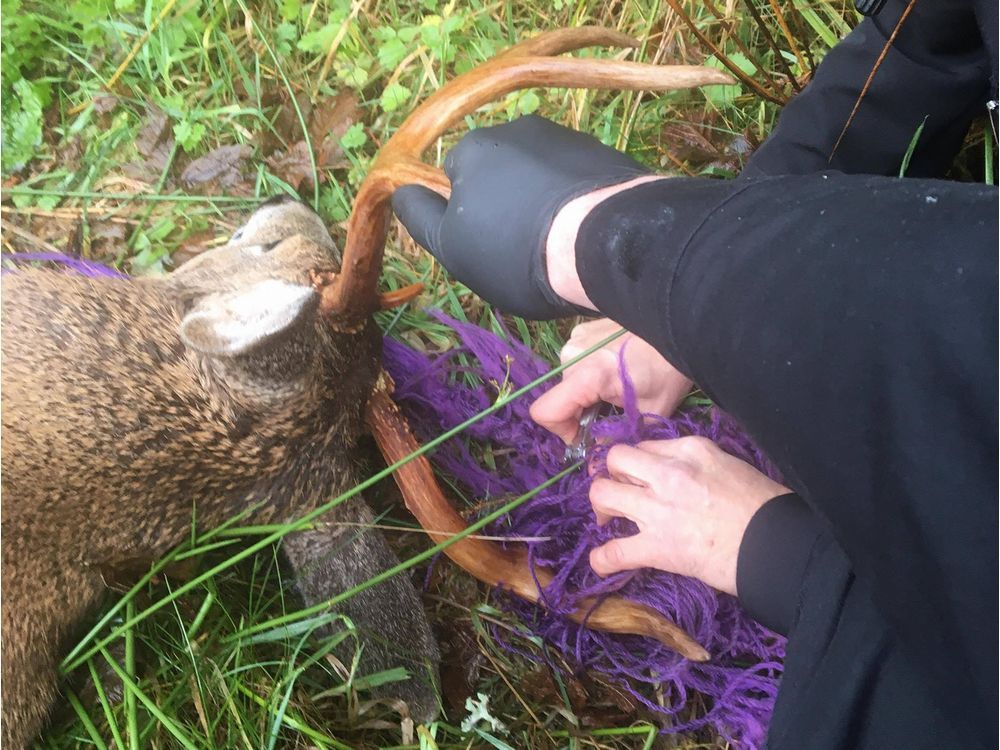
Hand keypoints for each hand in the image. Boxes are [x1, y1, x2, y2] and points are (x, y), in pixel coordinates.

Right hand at [391, 115, 652, 319]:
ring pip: (540, 178)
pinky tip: (584, 238)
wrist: (603, 245)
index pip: (454, 179)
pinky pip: (577, 183)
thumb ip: (420, 217)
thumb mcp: (452, 247)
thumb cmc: (514, 250)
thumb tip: (399, 191)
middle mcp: (518, 129)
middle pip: (500, 174)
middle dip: (506, 205)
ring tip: (557, 250)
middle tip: (520, 252)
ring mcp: (567, 139)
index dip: (464, 217)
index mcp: (474, 147)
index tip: (484, 247)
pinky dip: (576, 206)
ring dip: (542, 205)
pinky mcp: (606, 156)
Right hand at [530, 318, 693, 443]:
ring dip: (587, 393)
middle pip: (560, 398)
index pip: (546, 412)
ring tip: (619, 389)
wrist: (679, 324)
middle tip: (613, 414)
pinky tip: (617, 370)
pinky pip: (577, 363)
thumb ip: (619, 436)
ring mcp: (575, 339)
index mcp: (587, 374)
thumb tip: (600, 451)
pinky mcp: (581, 331)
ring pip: (569, 382)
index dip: (562, 432)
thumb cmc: (669, 369)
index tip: (587, 436)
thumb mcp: (649, 411)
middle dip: (582, 414)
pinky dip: (591, 374)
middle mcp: (572, 354)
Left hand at [589, 437, 789, 595]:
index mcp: (689, 450)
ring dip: (601, 508)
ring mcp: (659, 510)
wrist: (777, 546)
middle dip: (610, 474)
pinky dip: (603, 559)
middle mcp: (668, 474)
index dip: (638, 463)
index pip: (644, 446)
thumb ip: (695, 462)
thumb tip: (672, 469)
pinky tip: (602, 561)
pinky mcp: (658, 547)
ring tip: (609, 520)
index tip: (640, 476)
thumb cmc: (764, 505)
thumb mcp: (729, 464)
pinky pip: (613, 552)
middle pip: (615, 459)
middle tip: (618, 492)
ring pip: (603, 494)